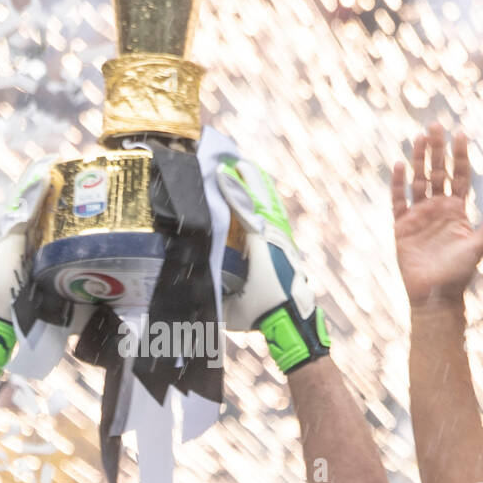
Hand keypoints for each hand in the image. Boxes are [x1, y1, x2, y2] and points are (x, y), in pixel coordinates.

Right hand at [218, 156, 330, 372]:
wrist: (291, 321)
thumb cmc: (260, 315)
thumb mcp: (232, 309)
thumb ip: (213, 296)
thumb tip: (190, 286)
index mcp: (261, 250)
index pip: (247, 213)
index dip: (233, 192)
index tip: (220, 173)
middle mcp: (274, 241)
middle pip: (261, 201)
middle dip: (247, 179)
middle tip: (232, 161)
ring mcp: (283, 241)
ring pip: (270, 206)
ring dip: (258, 186)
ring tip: (245, 167)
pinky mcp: (287, 245)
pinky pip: (276, 215)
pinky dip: (267, 199)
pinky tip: (261, 188)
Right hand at [392, 123, 482, 305]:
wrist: (434, 296)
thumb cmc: (459, 274)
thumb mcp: (478, 245)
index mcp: (457, 210)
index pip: (459, 176)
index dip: (460, 156)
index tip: (460, 133)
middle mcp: (438, 208)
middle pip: (436, 172)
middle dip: (436, 150)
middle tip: (435, 126)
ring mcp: (419, 216)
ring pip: (417, 181)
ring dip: (417, 160)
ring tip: (418, 138)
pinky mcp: (402, 226)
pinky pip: (398, 200)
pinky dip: (397, 184)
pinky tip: (399, 166)